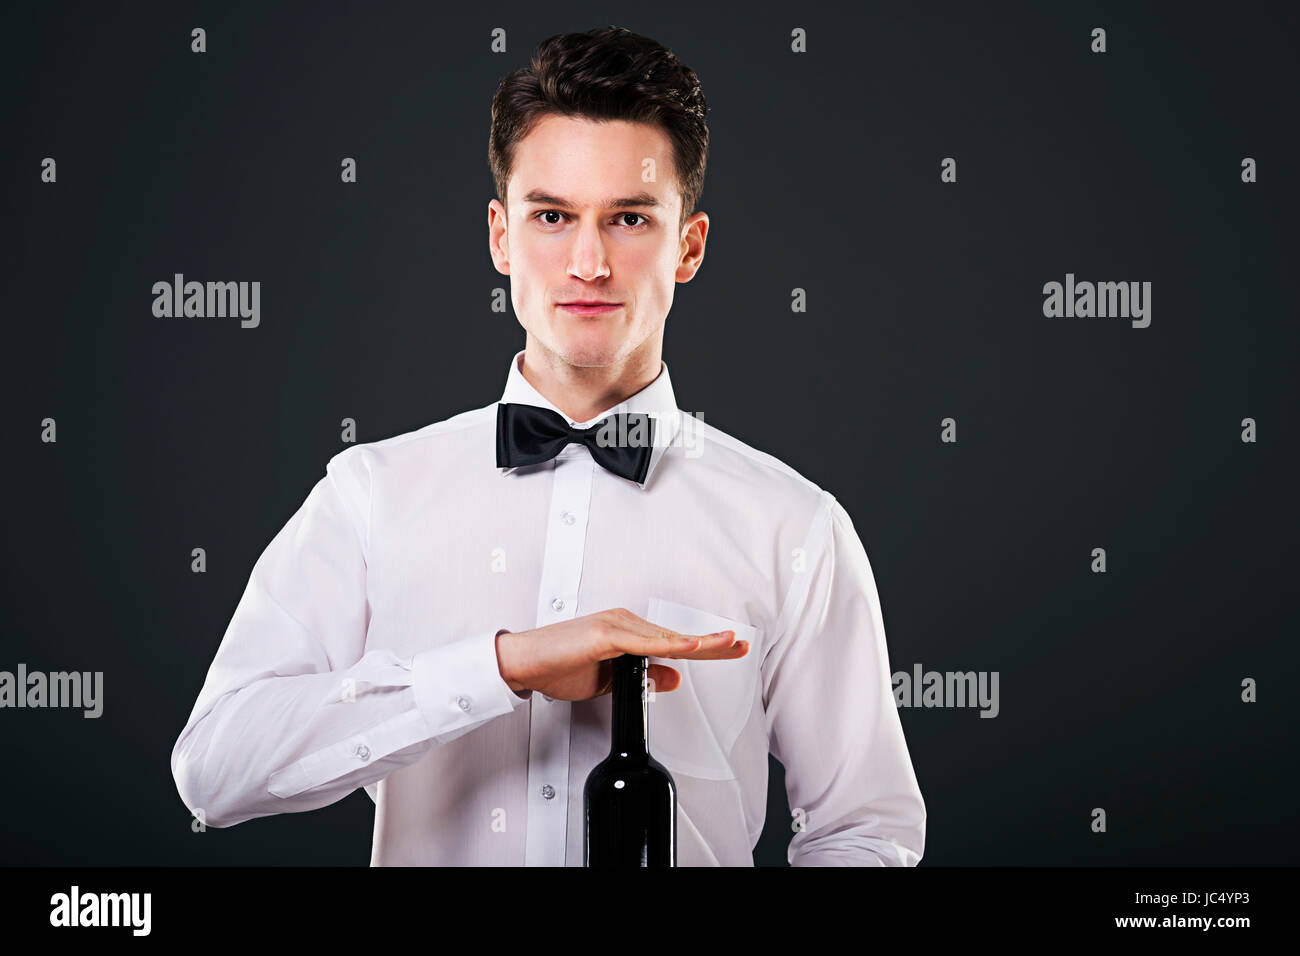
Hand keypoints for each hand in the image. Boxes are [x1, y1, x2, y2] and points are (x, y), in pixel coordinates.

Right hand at [494, 607, 748, 701]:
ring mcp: (616, 625)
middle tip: (740, 645)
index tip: (730, 649)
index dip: (704, 647)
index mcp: (627, 633)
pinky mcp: (605, 633)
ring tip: (726, 645)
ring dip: (698, 643)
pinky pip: (643, 642)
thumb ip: (643, 677)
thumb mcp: (610, 681)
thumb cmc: (558, 667)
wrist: (524, 664)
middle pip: (676, 637)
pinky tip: (689, 648)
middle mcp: (625, 623)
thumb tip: (675, 678)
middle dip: (711, 643)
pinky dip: (668, 645)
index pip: (672, 642)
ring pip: (665, 637)